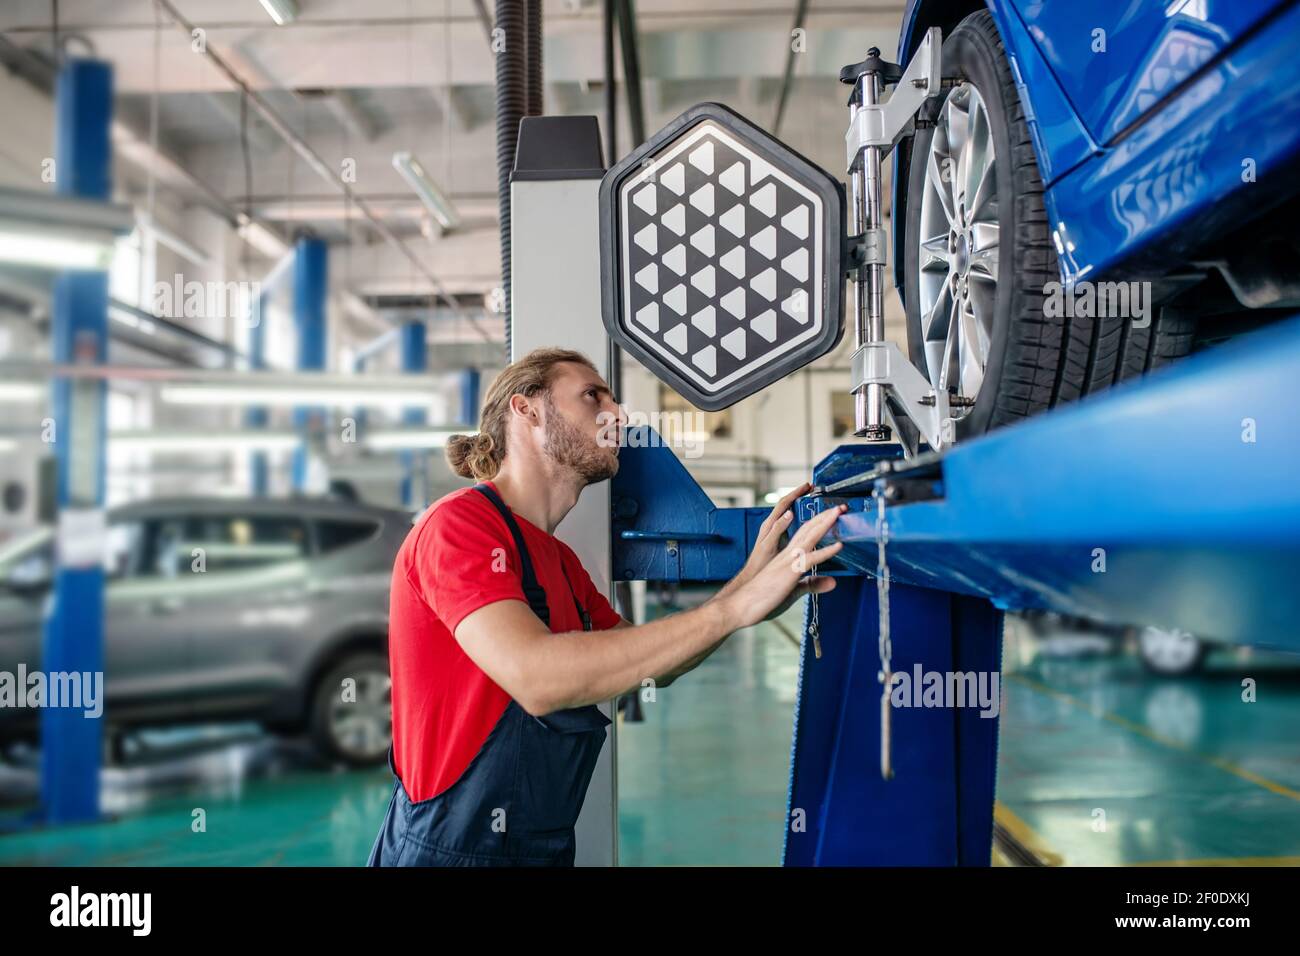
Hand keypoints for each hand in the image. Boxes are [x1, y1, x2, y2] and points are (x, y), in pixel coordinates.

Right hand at [718, 503, 844, 629]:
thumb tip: (832, 582)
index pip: (805, 533)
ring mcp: (788, 560)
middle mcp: (787, 554)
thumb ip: (812, 584)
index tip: (832, 515)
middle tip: (840, 506)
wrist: (742, 605)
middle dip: (825, 516)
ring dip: (825, 523)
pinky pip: (810, 558)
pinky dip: (825, 551)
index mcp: (787, 556)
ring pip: (809, 536)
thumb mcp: (793, 590)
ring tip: (838, 512)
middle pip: (808, 528)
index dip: (819, 523)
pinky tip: (838, 545)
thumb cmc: (763, 597)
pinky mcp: (790, 572)